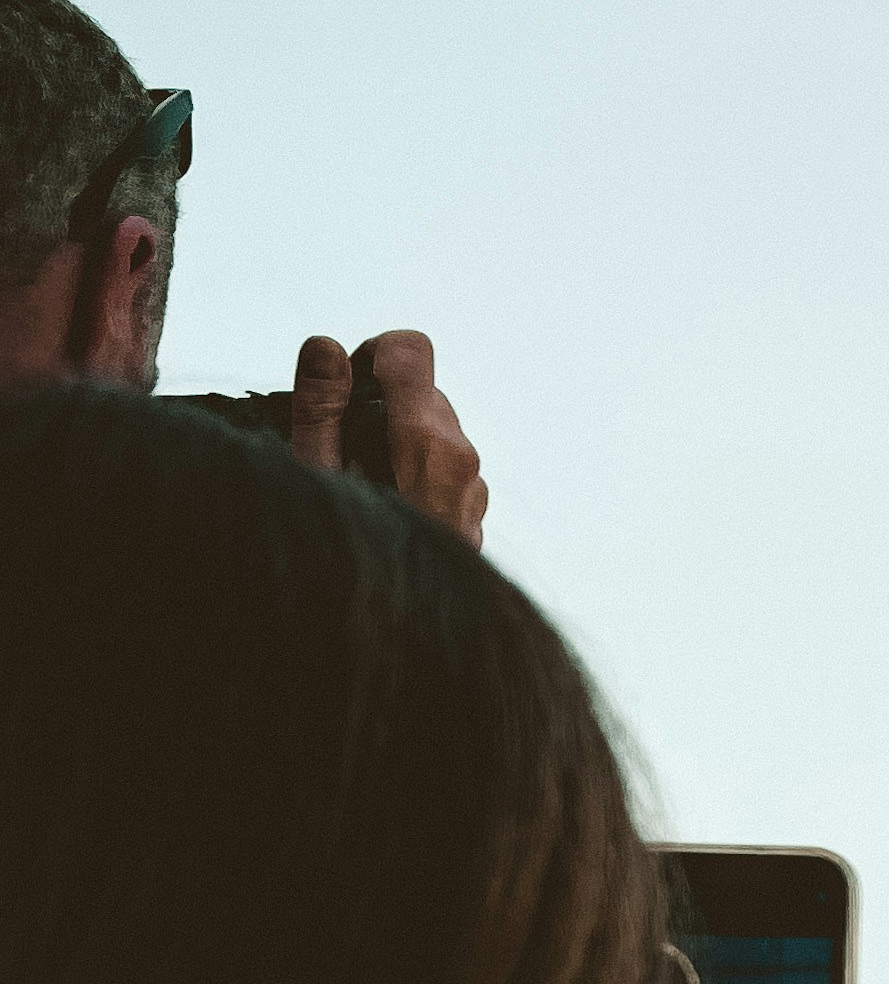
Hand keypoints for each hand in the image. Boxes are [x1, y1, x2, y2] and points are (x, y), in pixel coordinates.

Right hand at [288, 330, 488, 544]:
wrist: (400, 637)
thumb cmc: (350, 551)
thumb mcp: (317, 478)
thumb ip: (322, 407)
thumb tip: (327, 346)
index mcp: (427, 440)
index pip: (412, 350)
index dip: (372, 355)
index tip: (345, 386)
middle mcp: (463, 459)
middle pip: (421, 393)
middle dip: (379, 408)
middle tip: (341, 450)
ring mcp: (475, 490)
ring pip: (435, 432)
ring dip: (397, 443)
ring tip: (362, 488)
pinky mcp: (476, 513)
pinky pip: (447, 470)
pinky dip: (416, 473)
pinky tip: (387, 510)